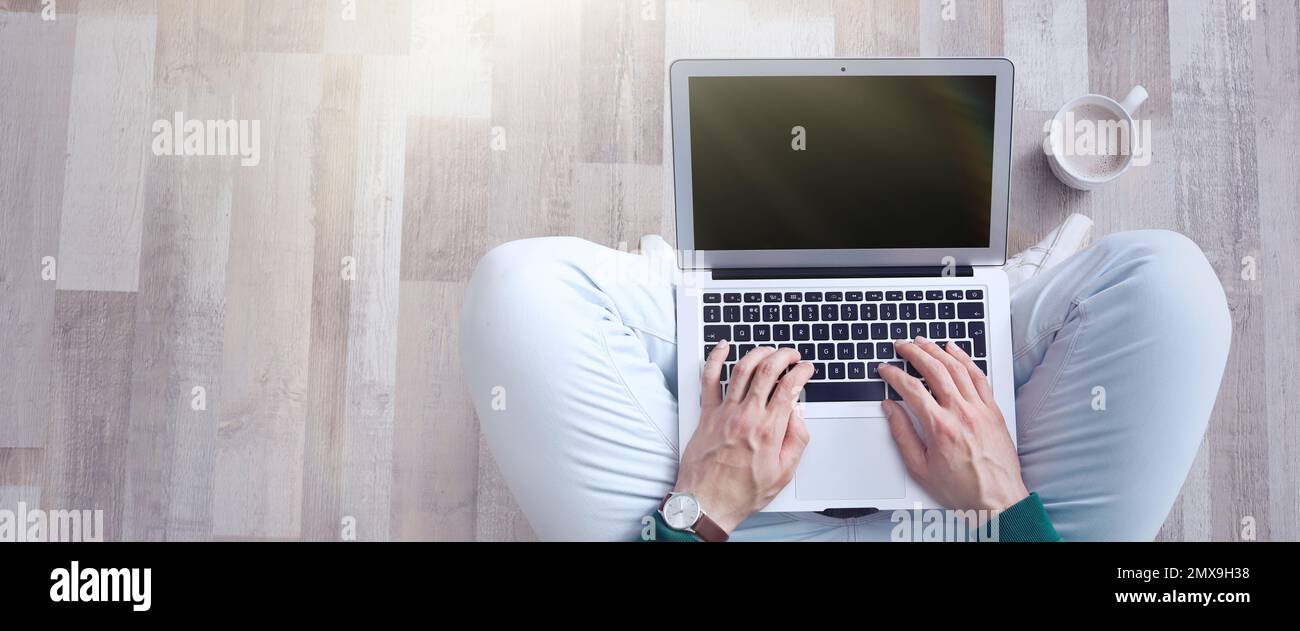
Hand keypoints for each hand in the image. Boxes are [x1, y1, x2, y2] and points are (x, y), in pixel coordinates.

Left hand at [674, 342, 813, 532]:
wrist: (707, 502)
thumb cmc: (742, 492)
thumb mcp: (783, 473)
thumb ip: (797, 441)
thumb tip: (799, 415)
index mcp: (769, 430)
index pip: (789, 388)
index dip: (802, 371)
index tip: (806, 368)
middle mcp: (747, 416)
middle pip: (768, 370)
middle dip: (783, 355)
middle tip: (791, 354)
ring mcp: (725, 412)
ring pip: (742, 369)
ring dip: (757, 353)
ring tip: (768, 350)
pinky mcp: (707, 414)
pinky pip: (709, 379)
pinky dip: (715, 358)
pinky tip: (723, 347)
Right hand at [878, 337, 1028, 511]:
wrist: (998, 499)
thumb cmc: (961, 488)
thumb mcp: (920, 468)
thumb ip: (902, 434)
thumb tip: (890, 409)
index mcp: (939, 427)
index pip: (910, 389)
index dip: (893, 374)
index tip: (885, 369)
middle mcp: (960, 412)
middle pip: (934, 370)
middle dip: (914, 352)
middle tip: (901, 345)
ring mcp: (979, 408)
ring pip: (957, 367)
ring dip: (937, 350)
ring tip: (923, 341)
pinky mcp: (992, 410)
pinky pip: (979, 376)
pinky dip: (965, 359)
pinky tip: (955, 351)